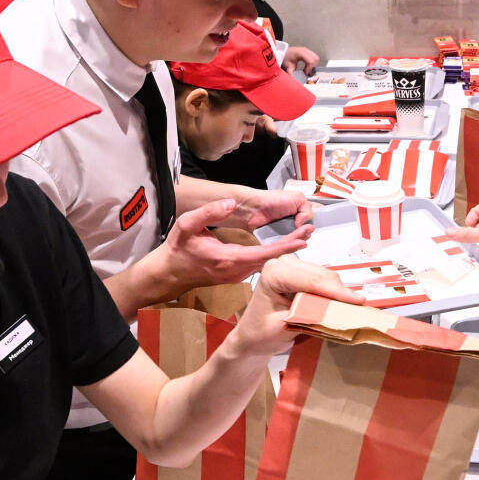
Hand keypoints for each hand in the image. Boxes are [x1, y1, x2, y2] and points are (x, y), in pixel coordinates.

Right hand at [158, 197, 310, 290]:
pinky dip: (273, 255)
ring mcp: (237, 276)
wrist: (170, 273)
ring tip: (301, 236)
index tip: (301, 239)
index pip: (263, 255)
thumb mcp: (186, 225)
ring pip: (266, 264)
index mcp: (228, 259)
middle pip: (270, 260)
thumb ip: (208, 212)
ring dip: (283, 251)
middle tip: (308, 233)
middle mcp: (236, 271)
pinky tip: (283, 245)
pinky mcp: (236, 276)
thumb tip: (231, 204)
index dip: (284, 247)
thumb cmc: (178, 249)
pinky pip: (259, 266)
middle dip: (290, 247)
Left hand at [224, 256, 362, 357]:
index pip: (312, 280)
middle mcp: (284, 262)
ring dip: (339, 293)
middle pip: (322, 275)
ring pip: (326, 277)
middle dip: (341, 293)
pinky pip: (324, 281)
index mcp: (274, 272)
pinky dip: (334, 293)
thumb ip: (310, 315)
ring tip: (350, 310)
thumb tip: (339, 312)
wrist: (252, 337)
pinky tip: (340, 305)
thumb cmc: (262, 334)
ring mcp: (293, 266)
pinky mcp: (302, 273)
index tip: (359, 302)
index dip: (337, 292)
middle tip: (359, 310)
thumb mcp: (286, 326)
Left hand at [284, 44, 321, 75]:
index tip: (306, 73)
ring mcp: (307, 50)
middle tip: (307, 72)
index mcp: (300, 53)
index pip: (311, 61)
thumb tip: (293, 78)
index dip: (310, 68)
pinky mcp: (307, 52)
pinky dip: (312, 63)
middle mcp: (305, 50)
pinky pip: (314, 57)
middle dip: (313, 67)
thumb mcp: (287, 65)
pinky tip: (307, 66)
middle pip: (315, 58)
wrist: (284, 53)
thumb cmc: (285, 57)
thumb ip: (291, 72)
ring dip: (313, 65)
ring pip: (316, 58)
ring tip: (307, 69)